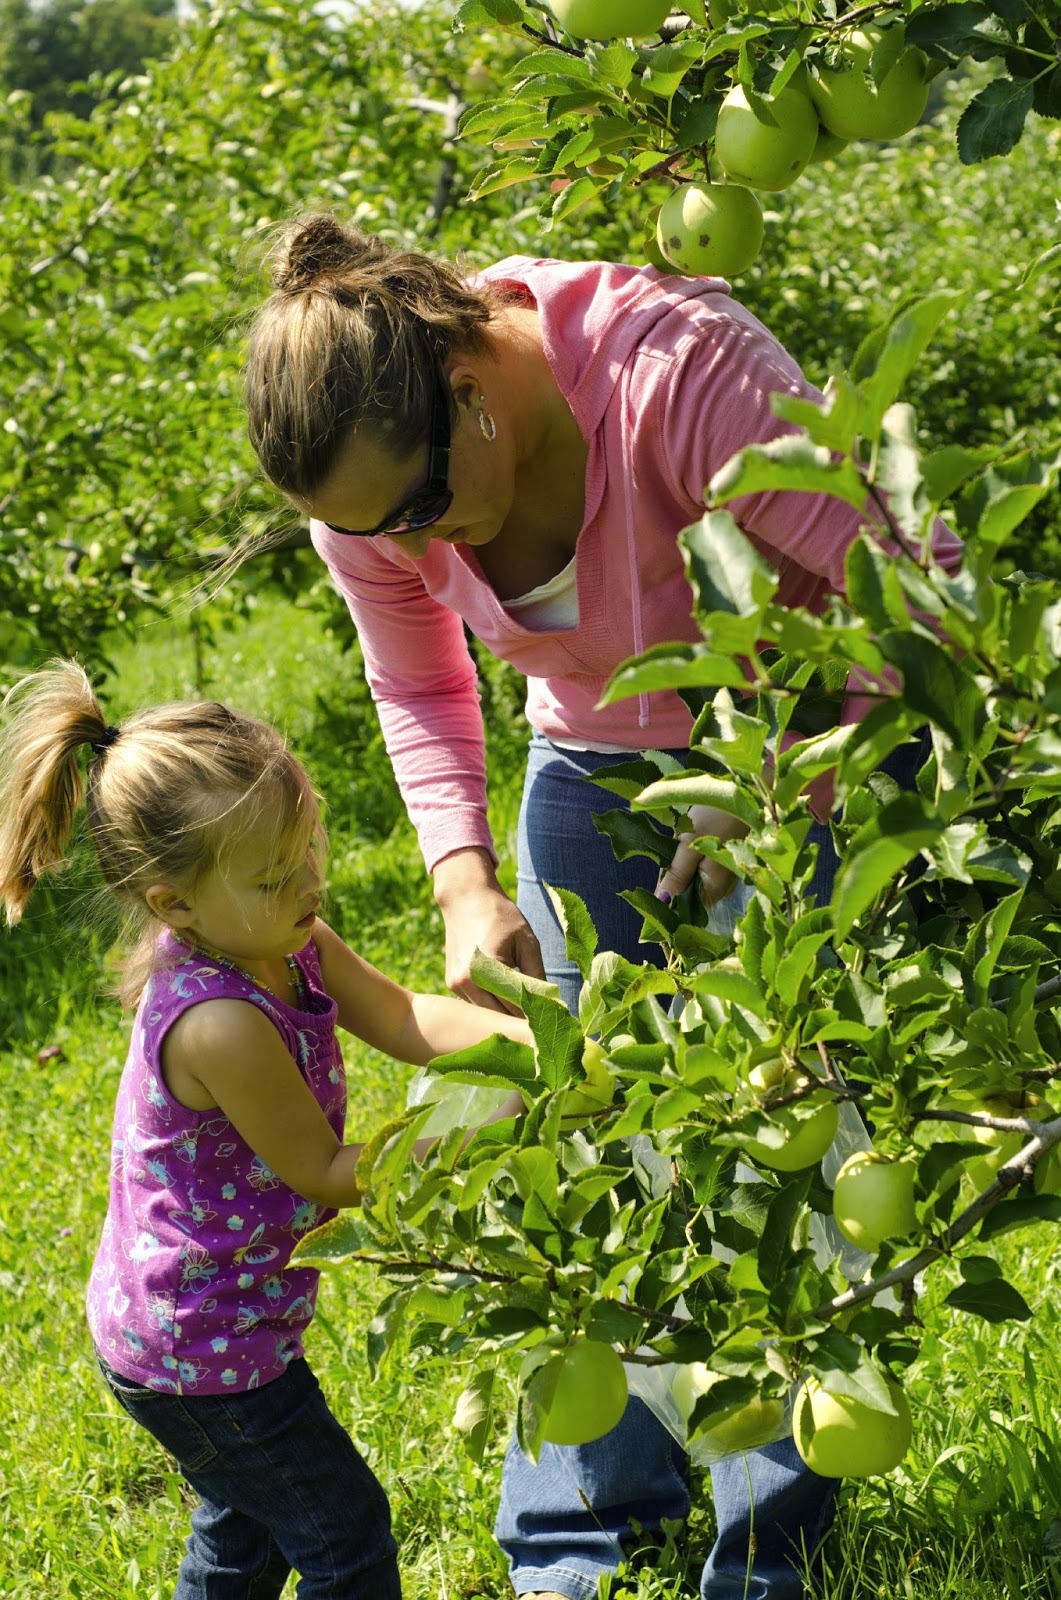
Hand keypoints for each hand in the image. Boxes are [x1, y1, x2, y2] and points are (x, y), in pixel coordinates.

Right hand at [433, 848, 545, 1011]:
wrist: (465, 898)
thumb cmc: (501, 916)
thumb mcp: (527, 941)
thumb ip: (537, 975)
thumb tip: (551, 1004)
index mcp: (487, 968)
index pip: (517, 1006)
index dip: (537, 1016)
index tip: (553, 1023)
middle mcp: (467, 981)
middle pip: (500, 1017)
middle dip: (521, 1021)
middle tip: (544, 1024)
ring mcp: (456, 985)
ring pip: (487, 1014)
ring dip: (505, 1015)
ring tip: (528, 1015)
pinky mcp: (452, 984)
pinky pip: (477, 1004)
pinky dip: (492, 1005)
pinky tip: (508, 1002)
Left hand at [655, 805, 748, 909]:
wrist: (747, 793)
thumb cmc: (717, 816)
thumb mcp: (690, 843)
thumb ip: (678, 873)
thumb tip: (663, 900)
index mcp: (715, 887)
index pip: (689, 908)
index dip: (671, 900)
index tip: (656, 887)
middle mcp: (725, 888)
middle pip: (694, 895)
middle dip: (677, 882)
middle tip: (666, 861)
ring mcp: (729, 876)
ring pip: (699, 882)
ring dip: (685, 871)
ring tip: (677, 851)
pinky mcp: (730, 863)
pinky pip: (708, 871)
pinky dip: (696, 862)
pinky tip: (691, 847)